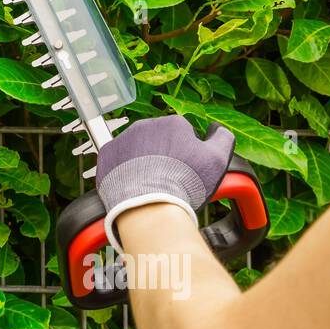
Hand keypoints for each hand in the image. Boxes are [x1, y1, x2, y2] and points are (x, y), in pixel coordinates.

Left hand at [95, 115, 234, 250]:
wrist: (149, 205)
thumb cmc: (184, 183)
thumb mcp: (218, 159)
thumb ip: (223, 138)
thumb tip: (216, 130)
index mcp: (173, 123)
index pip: (182, 134)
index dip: (187, 154)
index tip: (185, 170)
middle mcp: (145, 125)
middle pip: (158, 140)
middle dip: (163, 156)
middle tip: (168, 179)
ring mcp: (123, 138)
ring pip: (136, 149)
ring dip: (142, 162)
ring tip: (150, 184)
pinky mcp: (106, 155)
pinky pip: (116, 160)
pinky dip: (123, 170)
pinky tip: (133, 184)